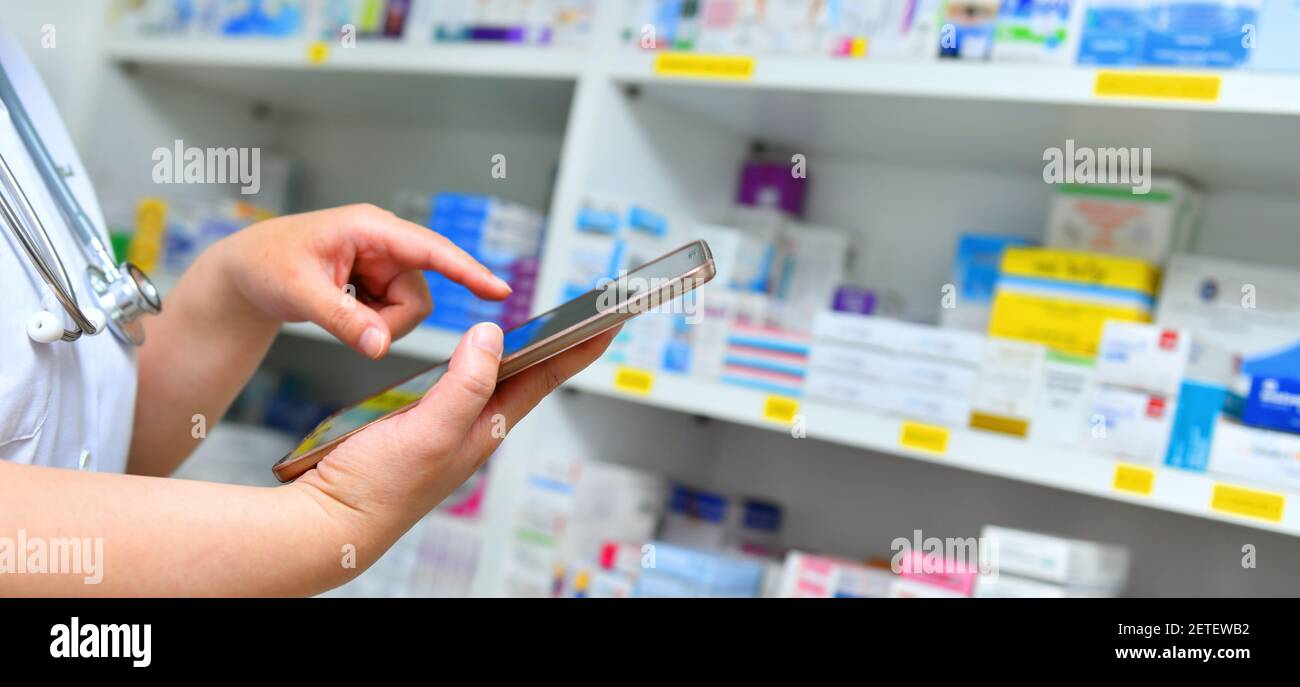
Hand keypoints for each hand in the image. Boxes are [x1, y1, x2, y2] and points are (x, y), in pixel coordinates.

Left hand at [213, 203, 511, 357]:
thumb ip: (342, 321)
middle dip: (390, 322)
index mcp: (371, 229)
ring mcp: (384, 263)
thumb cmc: (266, 263)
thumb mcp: (299, 292)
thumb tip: (378, 347)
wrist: (246, 270)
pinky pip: (395, 315)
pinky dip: (372, 324)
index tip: (499, 291)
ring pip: (409, 310)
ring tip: (339, 313)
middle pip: (419, 296)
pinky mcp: (380, 282)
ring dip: (379, 325)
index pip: (431, 250)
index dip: (467, 271)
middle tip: (349, 325)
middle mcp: (385, 243)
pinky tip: (344, 311)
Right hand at [290, 322, 617, 571]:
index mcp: (485, 430)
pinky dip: (467, 364)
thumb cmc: (377, 490)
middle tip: (584, 317)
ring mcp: (444, 427)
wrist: (329, 523)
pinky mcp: (415, 424)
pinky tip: (468, 356)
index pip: (542, 379)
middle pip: (522, 377)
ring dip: (514, 354)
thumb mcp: (430, 431)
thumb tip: (492, 336)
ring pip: (487, 379)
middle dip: (554, 346)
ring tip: (544, 330)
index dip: (577, 350)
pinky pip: (452, 386)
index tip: (607, 323)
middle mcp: (471, 428)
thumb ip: (464, 383)